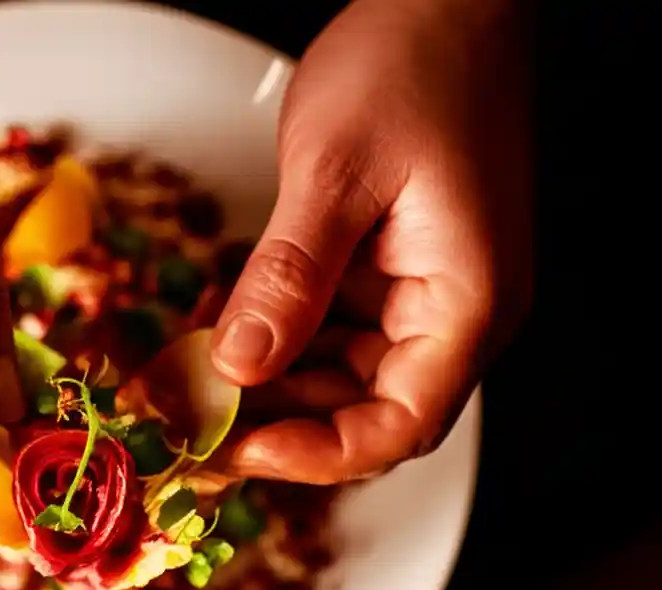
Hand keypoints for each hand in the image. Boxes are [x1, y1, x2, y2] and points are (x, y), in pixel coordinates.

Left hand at [211, 0, 531, 483]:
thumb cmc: (415, 62)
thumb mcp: (334, 171)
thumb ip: (289, 278)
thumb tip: (242, 366)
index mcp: (466, 299)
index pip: (401, 424)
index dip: (319, 455)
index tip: (240, 451)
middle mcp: (454, 306)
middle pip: (368, 406)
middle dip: (280, 420)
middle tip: (195, 419)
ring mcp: (423, 285)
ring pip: (343, 370)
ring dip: (272, 380)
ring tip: (196, 376)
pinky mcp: (391, 263)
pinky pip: (333, 324)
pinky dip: (279, 332)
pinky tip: (223, 327)